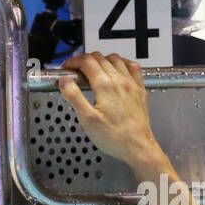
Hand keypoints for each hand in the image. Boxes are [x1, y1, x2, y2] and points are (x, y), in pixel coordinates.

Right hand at [55, 52, 163, 173]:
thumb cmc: (116, 138)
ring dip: (101, 60)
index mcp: (105, 86)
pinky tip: (117, 70)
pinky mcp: (140, 91)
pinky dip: (122, 63)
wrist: (139, 147)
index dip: (73, 62)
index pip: (86, 61)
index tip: (67, 69)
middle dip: (84, 60)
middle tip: (76, 71)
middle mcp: (120, 81)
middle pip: (99, 57)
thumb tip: (64, 81)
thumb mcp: (87, 119)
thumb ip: (74, 96)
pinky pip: (133, 67)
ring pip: (115, 58)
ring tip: (93, 71)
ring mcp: (132, 85)